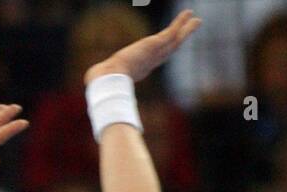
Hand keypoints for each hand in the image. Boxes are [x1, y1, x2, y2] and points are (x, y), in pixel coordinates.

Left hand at [84, 9, 201, 85]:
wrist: (110, 80)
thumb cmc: (105, 82)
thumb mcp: (106, 76)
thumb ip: (102, 75)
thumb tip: (89, 79)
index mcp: (142, 68)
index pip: (157, 58)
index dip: (165, 51)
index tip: (171, 46)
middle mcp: (152, 61)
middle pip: (171, 49)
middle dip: (181, 39)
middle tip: (191, 31)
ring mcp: (155, 53)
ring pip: (176, 40)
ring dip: (186, 30)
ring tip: (197, 20)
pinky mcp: (155, 44)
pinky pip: (172, 32)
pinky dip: (181, 23)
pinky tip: (189, 14)